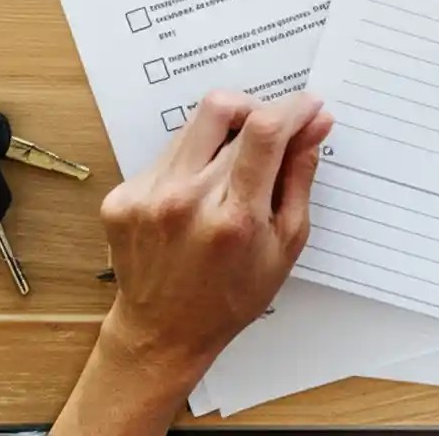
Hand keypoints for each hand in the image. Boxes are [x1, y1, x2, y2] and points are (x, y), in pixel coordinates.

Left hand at [99, 90, 333, 377]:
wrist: (162, 332)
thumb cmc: (233, 295)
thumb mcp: (285, 244)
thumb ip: (300, 177)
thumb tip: (315, 125)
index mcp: (235, 218)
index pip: (264, 131)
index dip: (292, 107)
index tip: (308, 106)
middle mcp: (185, 200)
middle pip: (225, 110)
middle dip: (260, 111)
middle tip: (273, 131)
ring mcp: (147, 197)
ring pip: (194, 124)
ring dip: (225, 133)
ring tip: (233, 170)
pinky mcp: (123, 196)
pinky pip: (168, 152)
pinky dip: (193, 161)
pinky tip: (198, 195)